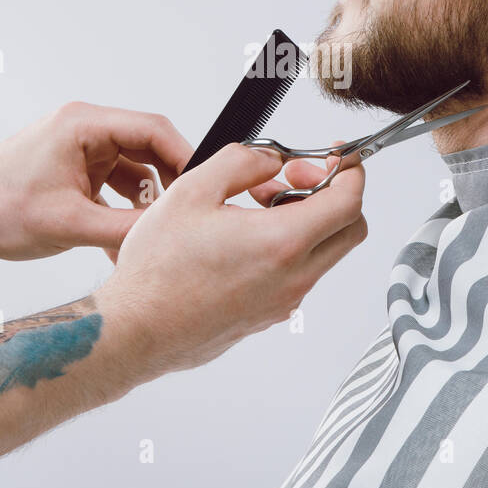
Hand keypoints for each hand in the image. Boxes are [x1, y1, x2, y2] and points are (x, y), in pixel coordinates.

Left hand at [0, 103, 191, 260]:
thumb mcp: (68, 224)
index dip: (186, 158)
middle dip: (170, 183)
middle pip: (151, 147)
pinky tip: (129, 239)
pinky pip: (117, 186)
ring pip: (137, 170)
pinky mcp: (76, 170)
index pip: (154, 129)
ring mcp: (81, 150)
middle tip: (187, 214)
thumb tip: (170, 233)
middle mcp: (85, 129)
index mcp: (82, 125)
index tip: (204, 188)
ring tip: (155, 232)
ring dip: (147, 202)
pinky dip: (126, 210)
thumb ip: (125, 227)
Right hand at [101, 142, 367, 377]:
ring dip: (306, 219)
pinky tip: (245, 236)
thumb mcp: (193, 189)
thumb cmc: (158, 270)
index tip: (337, 156)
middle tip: (293, 177)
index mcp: (283, 243)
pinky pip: (299, 274)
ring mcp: (284, 302)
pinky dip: (289, 247)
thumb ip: (242, 161)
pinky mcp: (269, 316)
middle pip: (349, 229)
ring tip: (256, 204)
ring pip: (324, 252)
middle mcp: (294, 277)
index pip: (349, 201)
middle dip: (333, 193)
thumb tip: (271, 159)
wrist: (137, 330)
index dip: (350, 170)